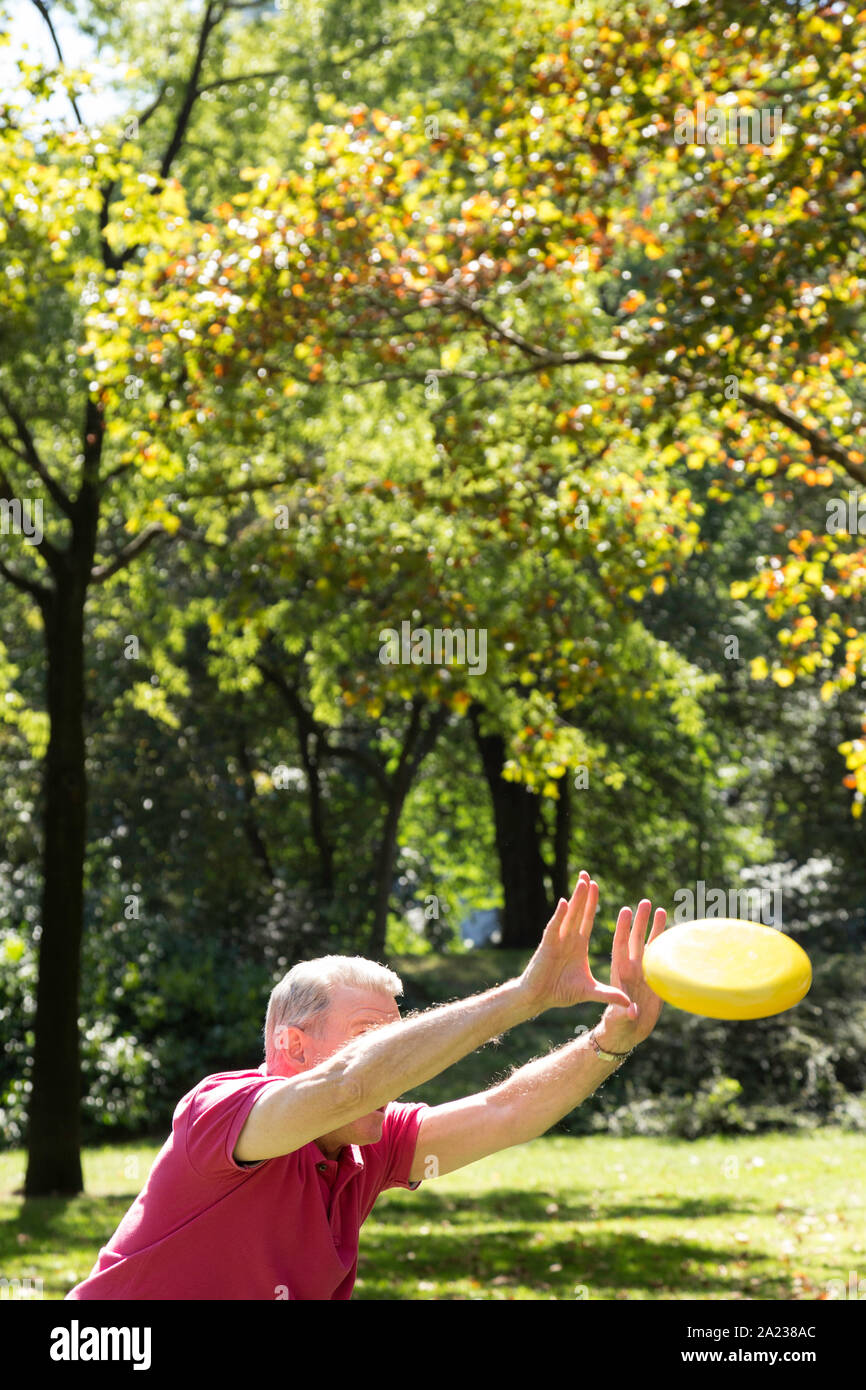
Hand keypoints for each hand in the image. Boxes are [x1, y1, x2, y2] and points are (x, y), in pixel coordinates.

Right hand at [518, 871, 632, 1014]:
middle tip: (587, 875)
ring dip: (575, 899)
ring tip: (582, 881)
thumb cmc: (561, 992)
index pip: (587, 919)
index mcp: (578, 944)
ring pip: (568, 915)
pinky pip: (554, 927)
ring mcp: (557, 940)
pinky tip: (565, 903)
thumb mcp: (590, 992)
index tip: (596, 886)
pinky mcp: (547, 946)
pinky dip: (559, 915)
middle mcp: (568, 938)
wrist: (539, 998)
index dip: (591, 903)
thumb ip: (609, 994)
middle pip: (577, 911)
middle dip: (583, 894)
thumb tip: (629, 1004)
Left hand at [594, 898, 666, 1050]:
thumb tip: (631, 1011)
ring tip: (660, 909)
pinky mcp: (656, 980)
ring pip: (650, 946)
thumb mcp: (618, 1021)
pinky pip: (662, 959)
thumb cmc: (617, 1026)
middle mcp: (633, 969)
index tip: (625, 911)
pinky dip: (667, 947)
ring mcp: (645, 973)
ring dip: (654, 928)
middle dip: (640, 921)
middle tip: (645, 902)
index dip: (622, 929)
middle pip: (636, 939)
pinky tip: (674, 934)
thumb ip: (623, 1014)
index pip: (620, 946)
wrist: (627, 1033)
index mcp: (620, 974)